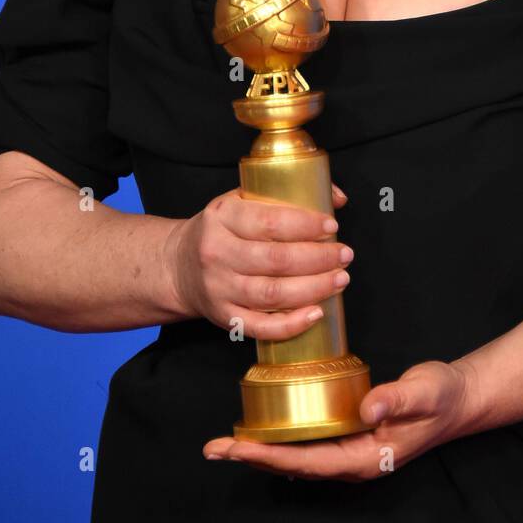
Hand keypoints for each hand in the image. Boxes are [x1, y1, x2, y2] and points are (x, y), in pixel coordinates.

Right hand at [162, 181, 353, 338]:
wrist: (177, 266)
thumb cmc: (221, 230)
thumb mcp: (242, 201)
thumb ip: (286, 195)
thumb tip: (337, 198)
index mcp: (222, 217)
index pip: (269, 221)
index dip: (305, 224)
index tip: (331, 225)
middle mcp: (217, 253)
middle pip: (276, 260)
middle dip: (318, 258)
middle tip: (345, 254)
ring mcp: (219, 288)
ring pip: (272, 294)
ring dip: (313, 288)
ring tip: (340, 279)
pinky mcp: (224, 318)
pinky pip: (261, 327)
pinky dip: (292, 324)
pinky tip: (317, 313)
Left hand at [202, 358, 479, 481]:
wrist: (459, 399)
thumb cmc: (441, 397)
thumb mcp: (425, 392)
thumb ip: (398, 398)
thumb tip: (366, 407)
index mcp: (366, 457)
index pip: (308, 461)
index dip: (270, 455)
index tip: (237, 447)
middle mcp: (353, 460)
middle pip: (294, 465)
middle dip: (253, 456)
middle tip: (215, 447)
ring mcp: (350, 451)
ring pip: (297, 456)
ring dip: (262, 450)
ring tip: (227, 442)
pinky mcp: (348, 436)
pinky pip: (308, 442)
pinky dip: (281, 438)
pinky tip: (263, 428)